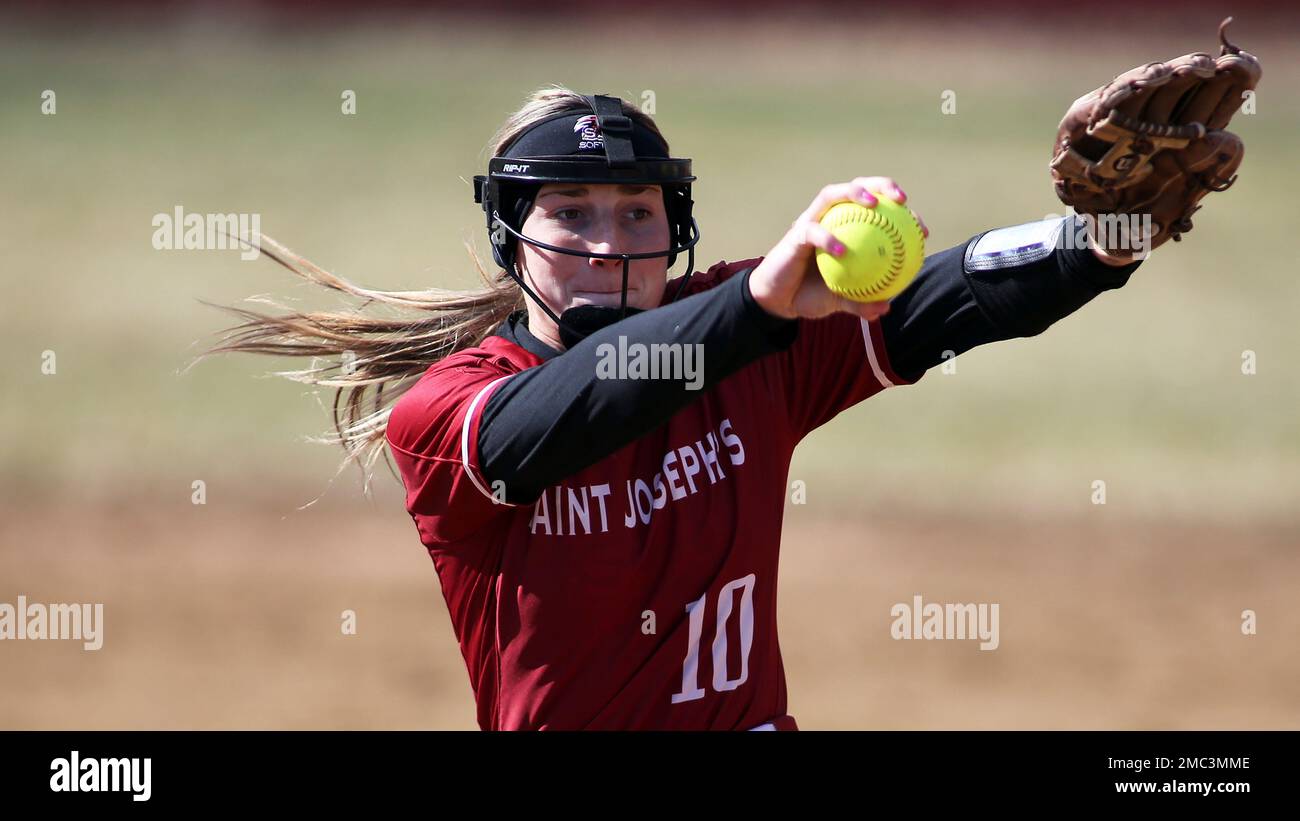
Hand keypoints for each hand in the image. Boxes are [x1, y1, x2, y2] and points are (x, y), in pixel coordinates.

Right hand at [748, 176, 928, 321]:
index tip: (922, 231)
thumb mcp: (840, 301)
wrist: (779, 301)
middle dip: (882, 185)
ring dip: (854, 193)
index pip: (878, 211)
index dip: (903, 215)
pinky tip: (841, 250)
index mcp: (847, 228)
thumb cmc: (811, 295)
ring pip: (833, 194)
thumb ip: (861, 302)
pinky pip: (813, 231)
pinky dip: (828, 238)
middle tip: (902, 200)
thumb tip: (885, 307)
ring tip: (872, 205)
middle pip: (858, 187)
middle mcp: (831, 217)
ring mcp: (811, 221)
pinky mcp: (795, 233)